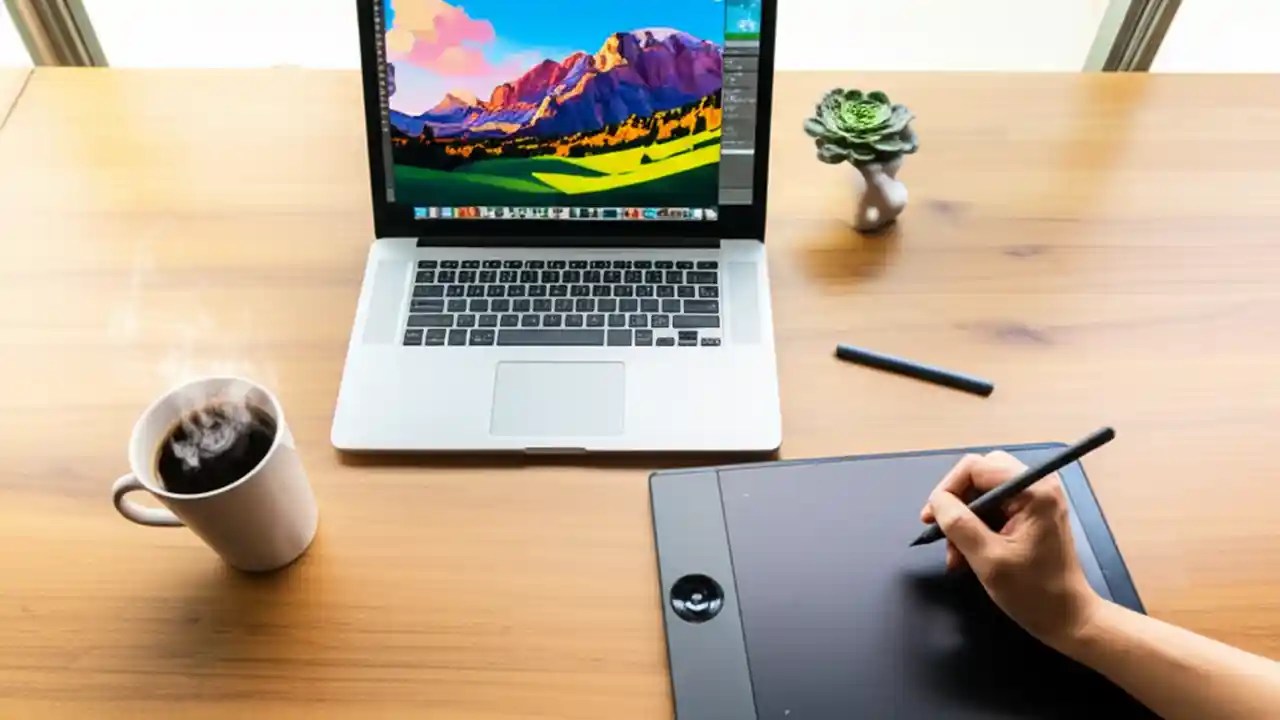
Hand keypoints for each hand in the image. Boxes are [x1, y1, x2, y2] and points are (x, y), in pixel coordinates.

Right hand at [921, 451, 1102, 650]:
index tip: (931, 518)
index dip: (948, 489)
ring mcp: (1036, 499)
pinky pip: (993, 508)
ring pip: (983, 492)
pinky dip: (975, 527)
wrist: (1068, 619)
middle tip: (940, 529)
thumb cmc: (1033, 592)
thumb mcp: (988, 559)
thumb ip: (959, 524)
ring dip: (963, 520)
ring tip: (954, 554)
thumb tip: (936, 500)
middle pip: (980, 474)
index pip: (976, 467)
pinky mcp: (1031, 514)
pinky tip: (966, 554)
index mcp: (1034, 491)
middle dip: (956, 502)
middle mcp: (1037, 485)